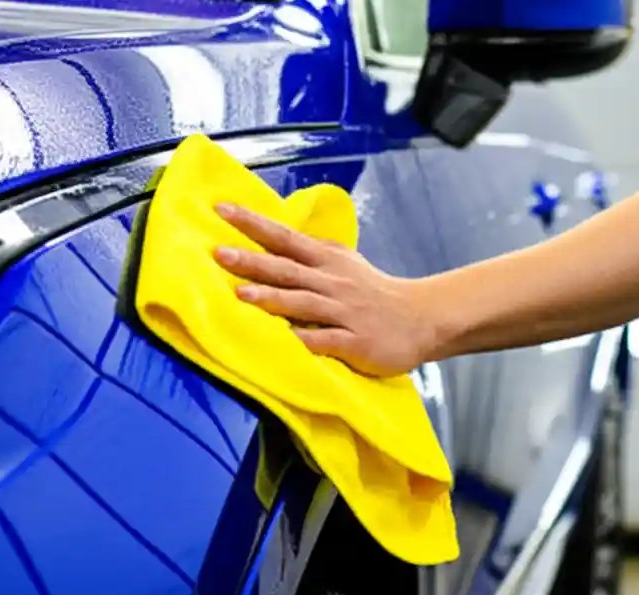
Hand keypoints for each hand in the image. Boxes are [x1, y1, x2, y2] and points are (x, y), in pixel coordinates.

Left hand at [213, 203, 437, 376]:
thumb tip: (271, 241)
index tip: (222, 209)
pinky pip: (324, 340)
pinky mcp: (354, 340)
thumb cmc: (374, 292)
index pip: (284, 236)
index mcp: (326, 259)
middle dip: (252, 260)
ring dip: (271, 297)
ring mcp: (343, 311)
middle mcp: (332, 281)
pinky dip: (302, 340)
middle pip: (287, 268)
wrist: (420, 318)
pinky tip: (280, 341)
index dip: (254, 223)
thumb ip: (309, 256)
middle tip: (218, 253)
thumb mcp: (343, 264)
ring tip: (240, 293)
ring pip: (302, 301)